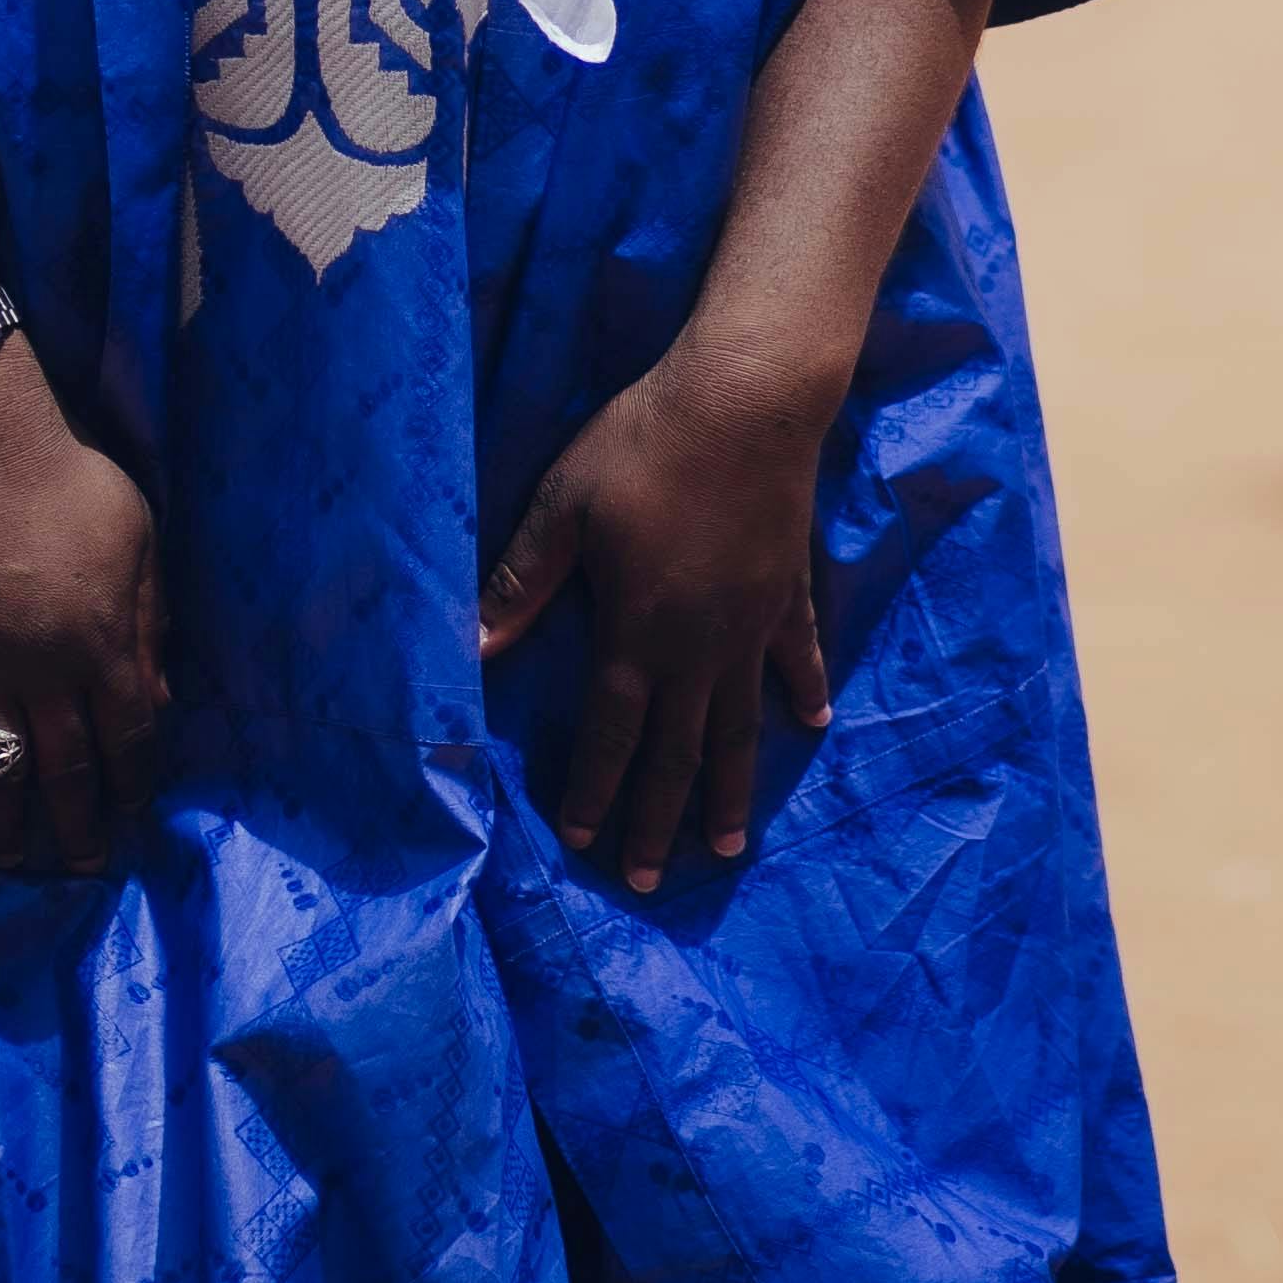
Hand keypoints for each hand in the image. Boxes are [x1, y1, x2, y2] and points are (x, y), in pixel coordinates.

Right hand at [0, 338, 164, 878]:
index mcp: (102, 642)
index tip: (133, 818)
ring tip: (13, 859)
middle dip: (77, 828)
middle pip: (64, 770)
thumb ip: (151, 621)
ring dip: (5, 823)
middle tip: (82, 868)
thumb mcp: (140, 538)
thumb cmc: (68, 477)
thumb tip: (160, 700)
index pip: (127, 740)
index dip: (132, 787)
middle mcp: (40, 668)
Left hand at [478, 328, 836, 896]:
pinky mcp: (788, 589)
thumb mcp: (563, 508)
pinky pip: (797, 655)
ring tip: (727, 844)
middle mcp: (699, 648)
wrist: (747, 401)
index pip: (611, 734)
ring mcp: (751, 624)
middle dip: (659, 819)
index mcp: (638, 635)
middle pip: (677, 751)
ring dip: (730, 787)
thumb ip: (521, 583)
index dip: (595, 792)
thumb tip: (471, 651)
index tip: (583, 843)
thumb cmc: (643, 447)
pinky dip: (802, 691)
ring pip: (740, 726)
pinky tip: (811, 724)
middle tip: (652, 880)